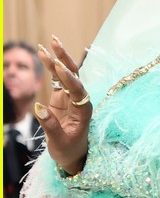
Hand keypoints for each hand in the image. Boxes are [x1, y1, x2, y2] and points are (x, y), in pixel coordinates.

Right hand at [34, 37, 91, 175]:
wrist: (73, 156)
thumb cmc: (69, 150)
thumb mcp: (59, 142)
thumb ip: (50, 125)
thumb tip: (38, 107)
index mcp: (84, 110)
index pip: (78, 90)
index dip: (69, 78)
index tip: (58, 67)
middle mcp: (80, 100)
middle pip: (75, 75)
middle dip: (65, 59)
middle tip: (55, 42)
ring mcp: (71, 97)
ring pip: (66, 74)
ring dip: (57, 59)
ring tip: (48, 43)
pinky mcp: (63, 98)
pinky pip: (57, 79)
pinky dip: (50, 68)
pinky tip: (44, 55)